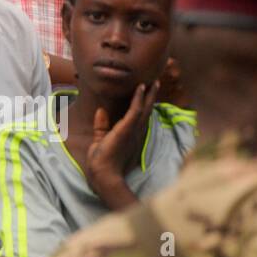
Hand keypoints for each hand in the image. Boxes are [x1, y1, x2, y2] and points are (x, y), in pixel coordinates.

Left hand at [85, 82, 158, 208]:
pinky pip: (136, 110)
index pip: (139, 116)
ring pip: (145, 108)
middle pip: (146, 110)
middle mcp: (136, 132)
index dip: (145, 104)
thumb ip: (101, 125)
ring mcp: (134, 130)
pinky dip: (139, 98)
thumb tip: (100, 110)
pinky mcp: (128, 129)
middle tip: (156, 82)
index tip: (148, 92)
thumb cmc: (102, 161)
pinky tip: (141, 87)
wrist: (104, 175)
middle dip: (151, 96)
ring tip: (153, 81)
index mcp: (131, 135)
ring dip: (149, 93)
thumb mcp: (100, 139)